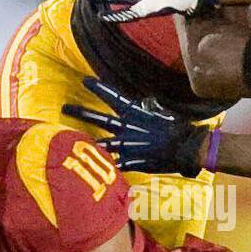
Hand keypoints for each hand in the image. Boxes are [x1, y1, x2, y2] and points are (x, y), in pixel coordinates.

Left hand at [63, 77, 209, 176]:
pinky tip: (96, 170)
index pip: (112, 96)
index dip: (98, 88)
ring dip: (87, 143)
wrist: (186, 148)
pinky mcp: (131, 162)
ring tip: (71, 143)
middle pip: (99, 119)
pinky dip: (107, 167)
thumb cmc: (177, 128)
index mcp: (135, 113)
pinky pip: (115, 165)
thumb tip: (147, 104)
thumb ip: (150, 109)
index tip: (84, 81)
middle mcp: (127, 128)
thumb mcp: (162, 113)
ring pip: (101, 144)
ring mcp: (127, 146)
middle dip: (81, 113)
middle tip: (65, 108)